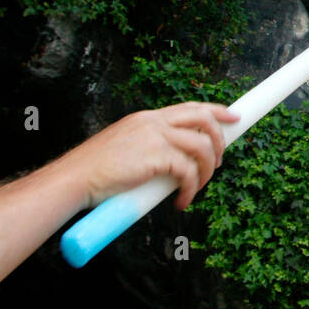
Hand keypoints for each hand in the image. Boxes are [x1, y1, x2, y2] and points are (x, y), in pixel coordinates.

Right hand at [62, 102, 240, 211]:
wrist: (74, 179)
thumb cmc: (95, 172)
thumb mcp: (126, 149)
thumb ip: (149, 149)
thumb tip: (171, 166)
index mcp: (146, 118)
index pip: (189, 107)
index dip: (216, 111)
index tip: (234, 118)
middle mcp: (153, 122)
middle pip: (202, 118)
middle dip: (220, 139)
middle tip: (220, 162)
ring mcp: (154, 137)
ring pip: (201, 146)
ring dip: (207, 170)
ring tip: (198, 187)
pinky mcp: (155, 156)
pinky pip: (188, 171)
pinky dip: (191, 189)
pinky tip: (182, 201)